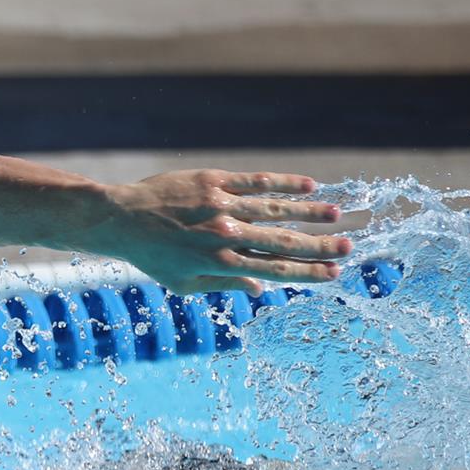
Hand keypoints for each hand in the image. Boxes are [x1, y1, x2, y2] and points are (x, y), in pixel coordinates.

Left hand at [99, 169, 350, 296]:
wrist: (120, 218)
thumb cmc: (151, 255)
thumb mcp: (183, 283)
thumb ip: (223, 285)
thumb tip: (261, 288)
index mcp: (219, 263)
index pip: (274, 270)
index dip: (307, 273)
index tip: (333, 274)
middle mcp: (224, 235)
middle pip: (282, 242)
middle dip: (320, 247)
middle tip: (349, 248)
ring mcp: (220, 205)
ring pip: (275, 209)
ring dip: (310, 212)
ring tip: (337, 216)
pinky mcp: (213, 181)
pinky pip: (256, 181)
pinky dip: (284, 183)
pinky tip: (309, 185)